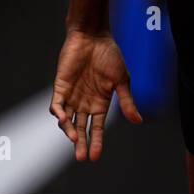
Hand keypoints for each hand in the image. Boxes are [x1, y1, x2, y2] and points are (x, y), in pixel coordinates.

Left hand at [50, 29, 142, 160]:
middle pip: (81, 128)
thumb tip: (138, 120)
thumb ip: (126, 101)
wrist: (93, 37)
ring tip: (75, 138)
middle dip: (81, 143)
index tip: (96, 156)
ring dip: (69, 131)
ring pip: (67, 120)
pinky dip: (58, 114)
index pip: (97, 127)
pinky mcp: (60, 87)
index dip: (96, 141)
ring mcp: (72, 96)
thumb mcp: (121, 80)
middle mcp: (85, 102)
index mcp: (100, 102)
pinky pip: (56, 105)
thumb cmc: (110, 55)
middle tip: (82, 157)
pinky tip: (63, 119)